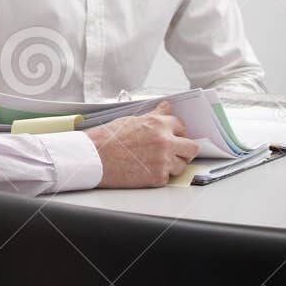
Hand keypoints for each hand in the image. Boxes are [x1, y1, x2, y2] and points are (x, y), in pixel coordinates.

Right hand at [85, 99, 201, 187]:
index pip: (181, 125)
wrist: (92, 157)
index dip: (175, 131)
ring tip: (154, 162)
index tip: (171, 135)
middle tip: (173, 151)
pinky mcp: (158, 178)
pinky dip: (158, 175)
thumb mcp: (131, 120)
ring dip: (172, 164)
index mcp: (158, 124)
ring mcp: (163, 161)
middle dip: (184, 149)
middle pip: (192, 147)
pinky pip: (168, 177)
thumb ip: (153, 116)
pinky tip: (144, 170)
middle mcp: (165, 141)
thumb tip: (166, 107)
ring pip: (182, 165)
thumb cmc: (106, 138)